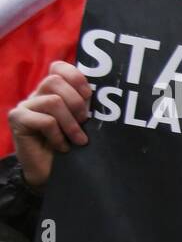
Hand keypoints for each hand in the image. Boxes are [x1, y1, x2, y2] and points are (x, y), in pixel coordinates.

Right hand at [7, 62, 92, 190]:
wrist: (51, 174)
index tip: (89, 95)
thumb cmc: (71, 147)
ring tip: (78, 140)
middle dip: (77, 102)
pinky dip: (58, 135)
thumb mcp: (83, 124)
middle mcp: (37, 95)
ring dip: (71, 123)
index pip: (59, 67)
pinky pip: (44, 120)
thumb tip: (104, 95)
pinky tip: (62, 147)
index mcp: (53, 92)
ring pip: (53, 101)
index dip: (76, 76)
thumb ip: (86, 107)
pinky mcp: (17, 120)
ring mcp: (25, 107)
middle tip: (84, 122)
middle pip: (55, 81)